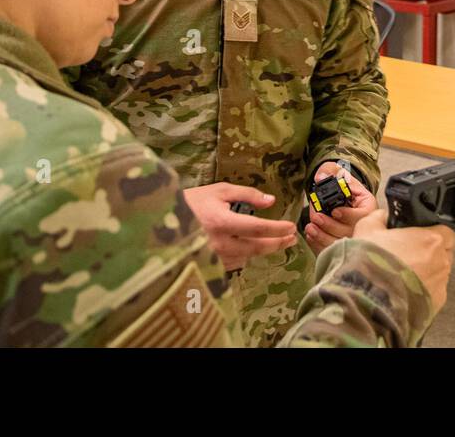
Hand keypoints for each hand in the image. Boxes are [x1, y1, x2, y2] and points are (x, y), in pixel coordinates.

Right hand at [183, 182, 297, 271]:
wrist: (162, 220)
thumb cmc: (192, 201)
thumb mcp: (219, 190)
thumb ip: (247, 194)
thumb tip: (271, 201)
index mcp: (222, 222)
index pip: (258, 228)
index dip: (278, 229)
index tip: (292, 227)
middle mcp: (219, 244)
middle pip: (257, 247)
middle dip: (277, 243)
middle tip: (292, 238)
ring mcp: (213, 258)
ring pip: (247, 257)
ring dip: (262, 250)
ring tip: (275, 242)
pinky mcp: (209, 266)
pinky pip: (233, 262)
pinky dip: (245, 254)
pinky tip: (250, 247)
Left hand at [304, 161, 377, 254]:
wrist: (344, 198)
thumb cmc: (345, 188)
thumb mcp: (341, 176)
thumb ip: (332, 173)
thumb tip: (320, 177)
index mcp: (368, 208)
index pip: (362, 215)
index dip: (347, 215)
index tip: (335, 211)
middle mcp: (364, 226)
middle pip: (349, 232)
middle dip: (330, 226)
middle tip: (316, 217)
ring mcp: (353, 238)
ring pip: (340, 244)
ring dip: (322, 237)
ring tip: (310, 227)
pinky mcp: (342, 247)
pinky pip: (331, 250)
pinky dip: (319, 245)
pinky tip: (311, 236)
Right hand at [354, 209, 454, 313]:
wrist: (371, 299)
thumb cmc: (373, 264)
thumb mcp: (367, 230)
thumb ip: (378, 217)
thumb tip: (382, 215)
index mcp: (431, 240)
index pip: (446, 232)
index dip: (433, 233)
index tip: (419, 237)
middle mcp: (441, 262)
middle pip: (445, 253)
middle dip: (431, 254)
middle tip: (410, 256)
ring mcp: (441, 284)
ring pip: (440, 274)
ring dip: (427, 273)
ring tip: (404, 276)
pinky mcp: (436, 303)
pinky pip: (434, 293)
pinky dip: (424, 292)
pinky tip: (405, 290)